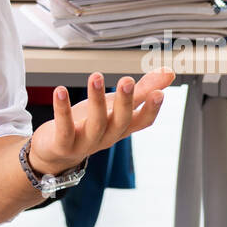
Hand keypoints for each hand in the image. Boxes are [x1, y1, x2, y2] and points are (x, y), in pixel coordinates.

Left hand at [28, 69, 174, 175]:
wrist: (56, 153)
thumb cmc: (89, 124)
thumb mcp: (115, 105)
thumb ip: (142, 90)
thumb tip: (169, 73)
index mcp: (121, 127)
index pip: (142, 122)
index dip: (151, 109)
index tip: (159, 93)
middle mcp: (107, 136)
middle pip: (120, 121)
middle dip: (125, 102)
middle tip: (127, 81)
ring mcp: (86, 142)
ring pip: (95, 123)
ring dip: (96, 99)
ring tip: (96, 76)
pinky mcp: (63, 144)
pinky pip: (64, 128)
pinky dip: (62, 110)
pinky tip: (60, 91)